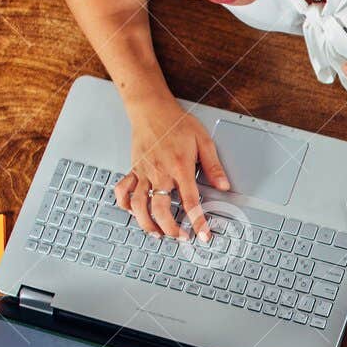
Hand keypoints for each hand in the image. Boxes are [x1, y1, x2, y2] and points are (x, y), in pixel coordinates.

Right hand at [114, 93, 231, 240]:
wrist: (151, 109)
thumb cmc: (177, 123)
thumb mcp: (204, 142)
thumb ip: (214, 167)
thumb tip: (224, 186)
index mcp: (179, 167)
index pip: (189, 201)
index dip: (197, 222)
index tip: (203, 236)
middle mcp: (159, 172)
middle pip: (160, 209)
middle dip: (170, 228)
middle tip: (181, 237)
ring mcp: (143, 172)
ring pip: (138, 204)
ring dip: (146, 223)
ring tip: (157, 233)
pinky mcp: (133, 169)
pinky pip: (123, 190)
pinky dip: (125, 204)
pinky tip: (133, 213)